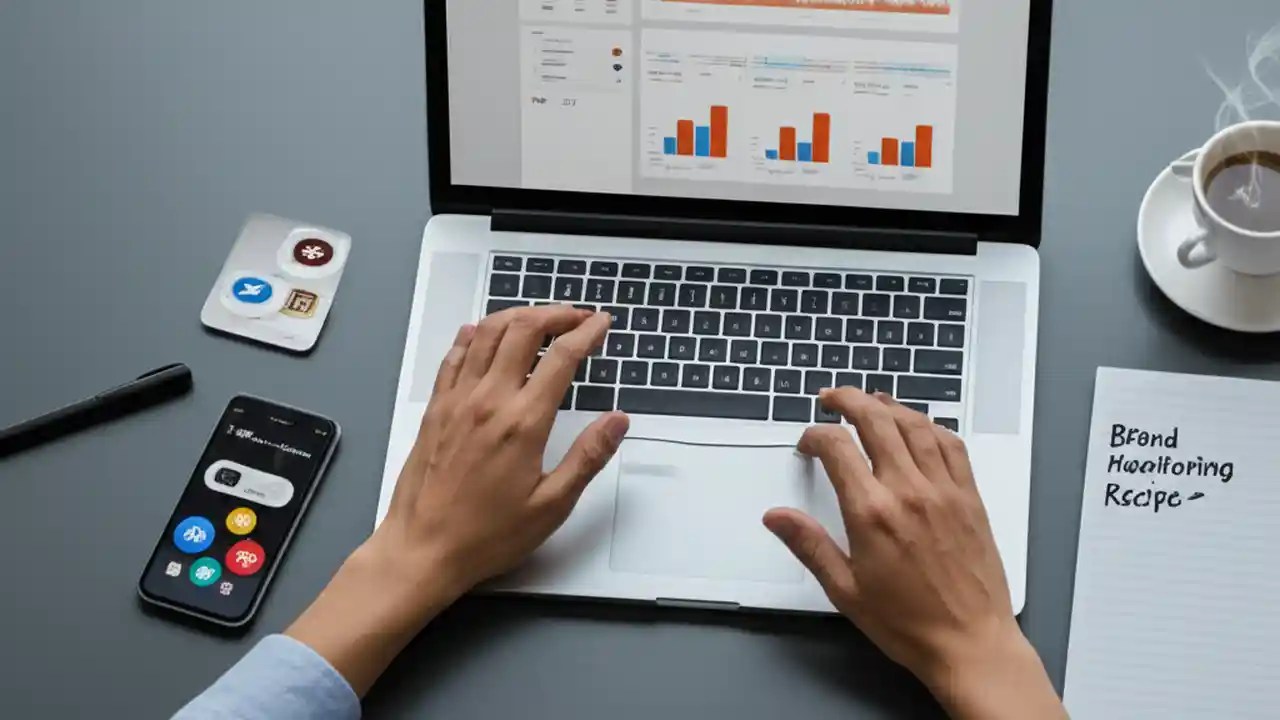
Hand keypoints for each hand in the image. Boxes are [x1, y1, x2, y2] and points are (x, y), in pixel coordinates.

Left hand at [287, 305, 628, 694]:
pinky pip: (454, 356)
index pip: (562, 357)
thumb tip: (617, 421)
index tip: (602, 323)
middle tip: (576, 316)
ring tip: (539, 317)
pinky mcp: (435, 409)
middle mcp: (488, 401)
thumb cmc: (486, 536)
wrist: (422, 550)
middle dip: (555, 313)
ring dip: (517, 315)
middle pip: (523, 330)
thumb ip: (588, 456)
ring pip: (486, 333)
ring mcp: (457, 401)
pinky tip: (482, 333)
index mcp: (523, 423)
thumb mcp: (552, 505)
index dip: (587, 332)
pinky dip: (473, 335)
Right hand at [763, 389, 1062, 719]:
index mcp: (872, 513)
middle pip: (876, 420)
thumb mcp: (845, 590)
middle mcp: (909, 491)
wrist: (971, 644)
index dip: (816, 436)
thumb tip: (776, 516)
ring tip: (870, 400)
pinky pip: (951, 445)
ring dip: (888, 405)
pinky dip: (930, 426)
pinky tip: (918, 426)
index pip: (837, 448)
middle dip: (848, 401)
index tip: (808, 444)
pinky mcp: (970, 497)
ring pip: (915, 425)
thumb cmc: (906, 624)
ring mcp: (944, 490)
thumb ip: (809, 545)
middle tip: (831, 398)